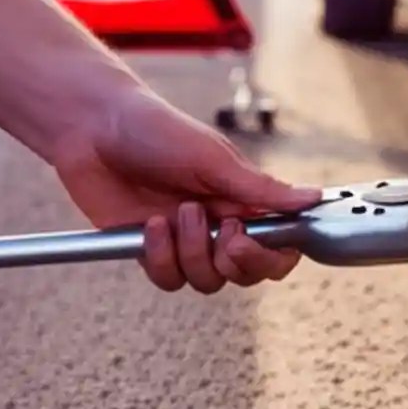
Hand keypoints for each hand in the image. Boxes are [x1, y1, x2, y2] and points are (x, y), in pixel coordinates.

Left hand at [51, 87, 320, 292]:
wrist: (94, 127)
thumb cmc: (157, 130)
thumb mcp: (214, 158)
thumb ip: (261, 189)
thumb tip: (313, 199)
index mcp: (243, 201)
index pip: (278, 246)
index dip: (272, 256)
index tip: (252, 240)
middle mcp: (219, 224)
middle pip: (246, 273)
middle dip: (236, 262)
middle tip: (223, 232)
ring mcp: (186, 240)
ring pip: (207, 281)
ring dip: (194, 252)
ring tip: (178, 213)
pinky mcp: (151, 250)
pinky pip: (168, 278)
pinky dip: (161, 256)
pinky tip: (151, 224)